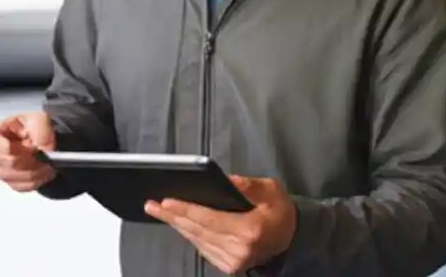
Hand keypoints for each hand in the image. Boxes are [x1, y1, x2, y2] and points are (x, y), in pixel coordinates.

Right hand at [0, 112, 57, 191]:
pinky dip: (35, 181)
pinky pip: (20, 186)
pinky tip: (45, 173)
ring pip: (12, 177)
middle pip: (4, 162)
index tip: (27, 147)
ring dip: (33, 171)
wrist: (44, 139)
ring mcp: (1, 169)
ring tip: (48, 164)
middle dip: (27, 160)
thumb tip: (42, 148)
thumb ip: (40, 131)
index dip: (7, 147)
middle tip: (44, 156)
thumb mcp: (40, 119)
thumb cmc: (35, 127)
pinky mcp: (11, 181)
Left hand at [145, 175, 296, 274]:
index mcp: (249, 231)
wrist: (291, 238)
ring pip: (197, 240)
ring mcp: (232, 260)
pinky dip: (191, 235)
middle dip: (174, 216)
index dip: (186, 209)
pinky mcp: (228, 265)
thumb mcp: (271, 191)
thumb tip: (225, 180)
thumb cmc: (281, 214)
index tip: (167, 202)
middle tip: (154, 205)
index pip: (208, 219)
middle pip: (197, 230)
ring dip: (179, 225)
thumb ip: (247, 185)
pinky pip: (203, 248)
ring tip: (163, 212)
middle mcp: (238, 249)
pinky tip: (182, 225)